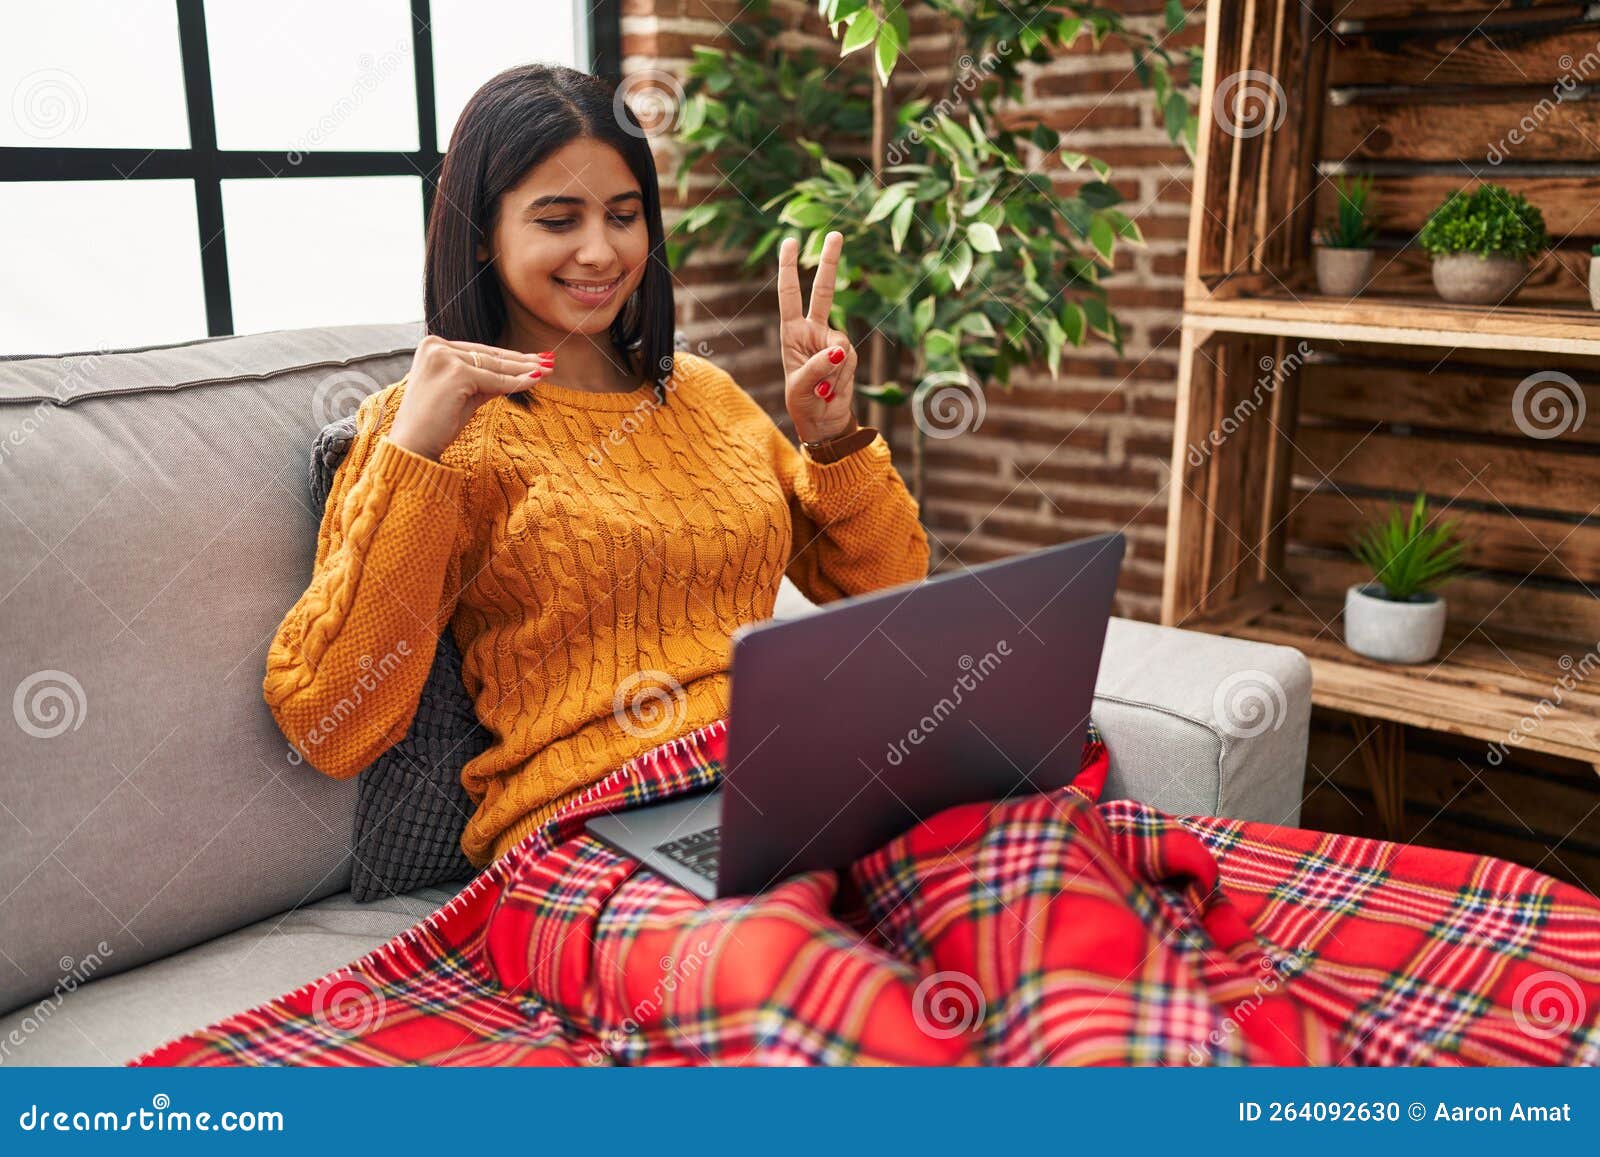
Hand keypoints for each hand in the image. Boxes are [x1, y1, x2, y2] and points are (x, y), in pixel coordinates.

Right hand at [388, 336, 554, 460]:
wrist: (413, 445)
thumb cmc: (436, 424)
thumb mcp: (464, 394)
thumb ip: (486, 381)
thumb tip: (521, 373)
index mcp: (432, 346)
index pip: (478, 351)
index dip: (508, 357)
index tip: (532, 359)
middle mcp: (435, 346)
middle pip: (488, 355)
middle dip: (520, 360)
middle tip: (548, 361)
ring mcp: (444, 358)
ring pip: (494, 366)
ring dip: (524, 369)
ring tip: (548, 370)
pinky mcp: (455, 373)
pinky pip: (495, 380)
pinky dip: (517, 382)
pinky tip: (536, 380)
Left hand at [778, 230, 859, 443]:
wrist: (824, 422)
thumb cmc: (804, 404)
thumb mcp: (801, 388)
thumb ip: (817, 367)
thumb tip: (839, 347)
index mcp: (791, 333)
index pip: (790, 295)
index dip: (790, 269)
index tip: (792, 242)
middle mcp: (813, 331)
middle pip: (825, 292)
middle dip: (831, 263)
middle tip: (836, 233)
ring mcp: (833, 342)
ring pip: (841, 343)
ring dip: (833, 369)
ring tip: (823, 389)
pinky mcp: (849, 355)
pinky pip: (850, 359)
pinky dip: (843, 376)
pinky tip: (834, 389)